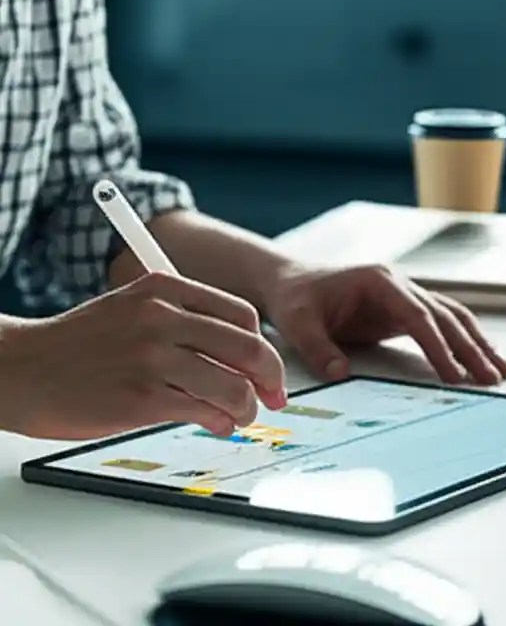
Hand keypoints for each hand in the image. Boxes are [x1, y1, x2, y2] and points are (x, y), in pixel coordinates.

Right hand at [0, 273, 284, 439]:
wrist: (22, 369)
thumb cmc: (81, 345)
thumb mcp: (133, 309)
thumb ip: (185, 321)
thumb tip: (245, 354)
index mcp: (164, 289)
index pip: (243, 316)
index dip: (265, 347)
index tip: (270, 368)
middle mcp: (161, 318)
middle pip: (249, 349)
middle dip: (271, 378)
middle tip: (274, 396)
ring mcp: (152, 358)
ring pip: (233, 386)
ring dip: (247, 408)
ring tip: (240, 415)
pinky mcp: (142, 397)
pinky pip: (205, 412)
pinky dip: (220, 422)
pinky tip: (217, 423)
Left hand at [262, 263, 505, 384]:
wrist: (293, 281)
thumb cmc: (296, 300)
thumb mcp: (297, 323)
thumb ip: (318, 347)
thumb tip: (341, 372)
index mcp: (380, 281)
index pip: (419, 316)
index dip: (439, 346)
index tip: (454, 375)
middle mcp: (401, 284)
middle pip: (447, 316)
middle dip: (471, 348)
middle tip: (491, 377)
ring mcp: (408, 294)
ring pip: (454, 317)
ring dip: (478, 343)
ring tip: (502, 369)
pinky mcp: (407, 309)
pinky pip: (445, 322)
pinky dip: (467, 339)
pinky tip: (483, 356)